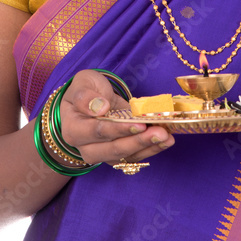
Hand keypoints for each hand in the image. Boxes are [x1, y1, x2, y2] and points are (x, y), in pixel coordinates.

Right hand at [59, 69, 174, 164]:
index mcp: (73, 129)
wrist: (89, 100)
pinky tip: (166, 140)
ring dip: (149, 147)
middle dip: (138, 141)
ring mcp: (102, 154)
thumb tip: (100, 108)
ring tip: (167, 137)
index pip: (97, 132)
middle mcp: (85, 147)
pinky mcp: (117, 155)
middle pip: (113, 150)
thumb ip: (86, 95)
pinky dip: (151, 149)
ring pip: (126, 156)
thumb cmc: (85, 90)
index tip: (138, 123)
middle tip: (160, 132)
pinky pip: (134, 156)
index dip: (118, 129)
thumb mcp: (82, 83)